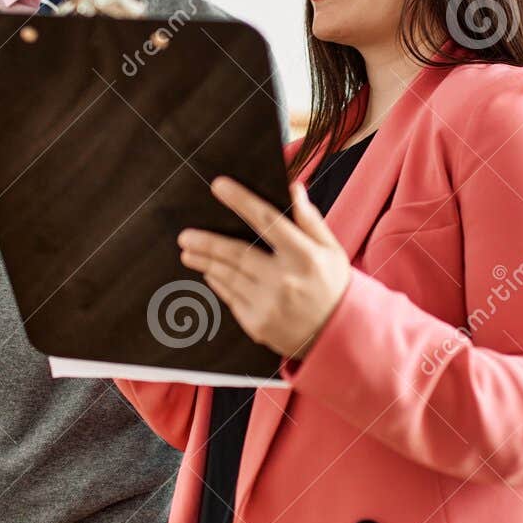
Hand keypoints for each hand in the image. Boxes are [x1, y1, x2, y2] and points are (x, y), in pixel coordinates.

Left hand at [178, 177, 351, 359]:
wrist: (337, 336)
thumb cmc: (332, 286)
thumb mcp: (332, 250)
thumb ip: (310, 220)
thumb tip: (293, 188)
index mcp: (305, 256)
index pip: (268, 220)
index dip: (242, 201)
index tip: (219, 186)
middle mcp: (285, 280)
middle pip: (237, 253)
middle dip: (207, 242)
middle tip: (185, 235)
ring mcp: (269, 304)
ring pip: (228, 276)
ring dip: (205, 262)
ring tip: (187, 251)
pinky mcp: (257, 324)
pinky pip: (230, 297)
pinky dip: (217, 282)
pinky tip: (208, 272)